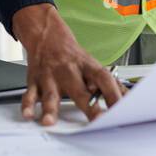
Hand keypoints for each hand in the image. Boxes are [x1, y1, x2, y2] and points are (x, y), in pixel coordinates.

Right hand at [12, 3, 122, 125]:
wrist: (45, 33)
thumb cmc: (71, 54)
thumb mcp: (91, 64)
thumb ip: (108, 83)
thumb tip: (127, 97)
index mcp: (86, 66)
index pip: (104, 79)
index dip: (113, 93)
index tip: (121, 109)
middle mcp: (69, 71)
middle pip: (80, 90)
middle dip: (88, 106)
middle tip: (97, 120)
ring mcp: (50, 76)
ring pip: (51, 93)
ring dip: (50, 108)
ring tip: (50, 122)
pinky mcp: (35, 81)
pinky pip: (30, 94)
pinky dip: (28, 105)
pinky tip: (29, 115)